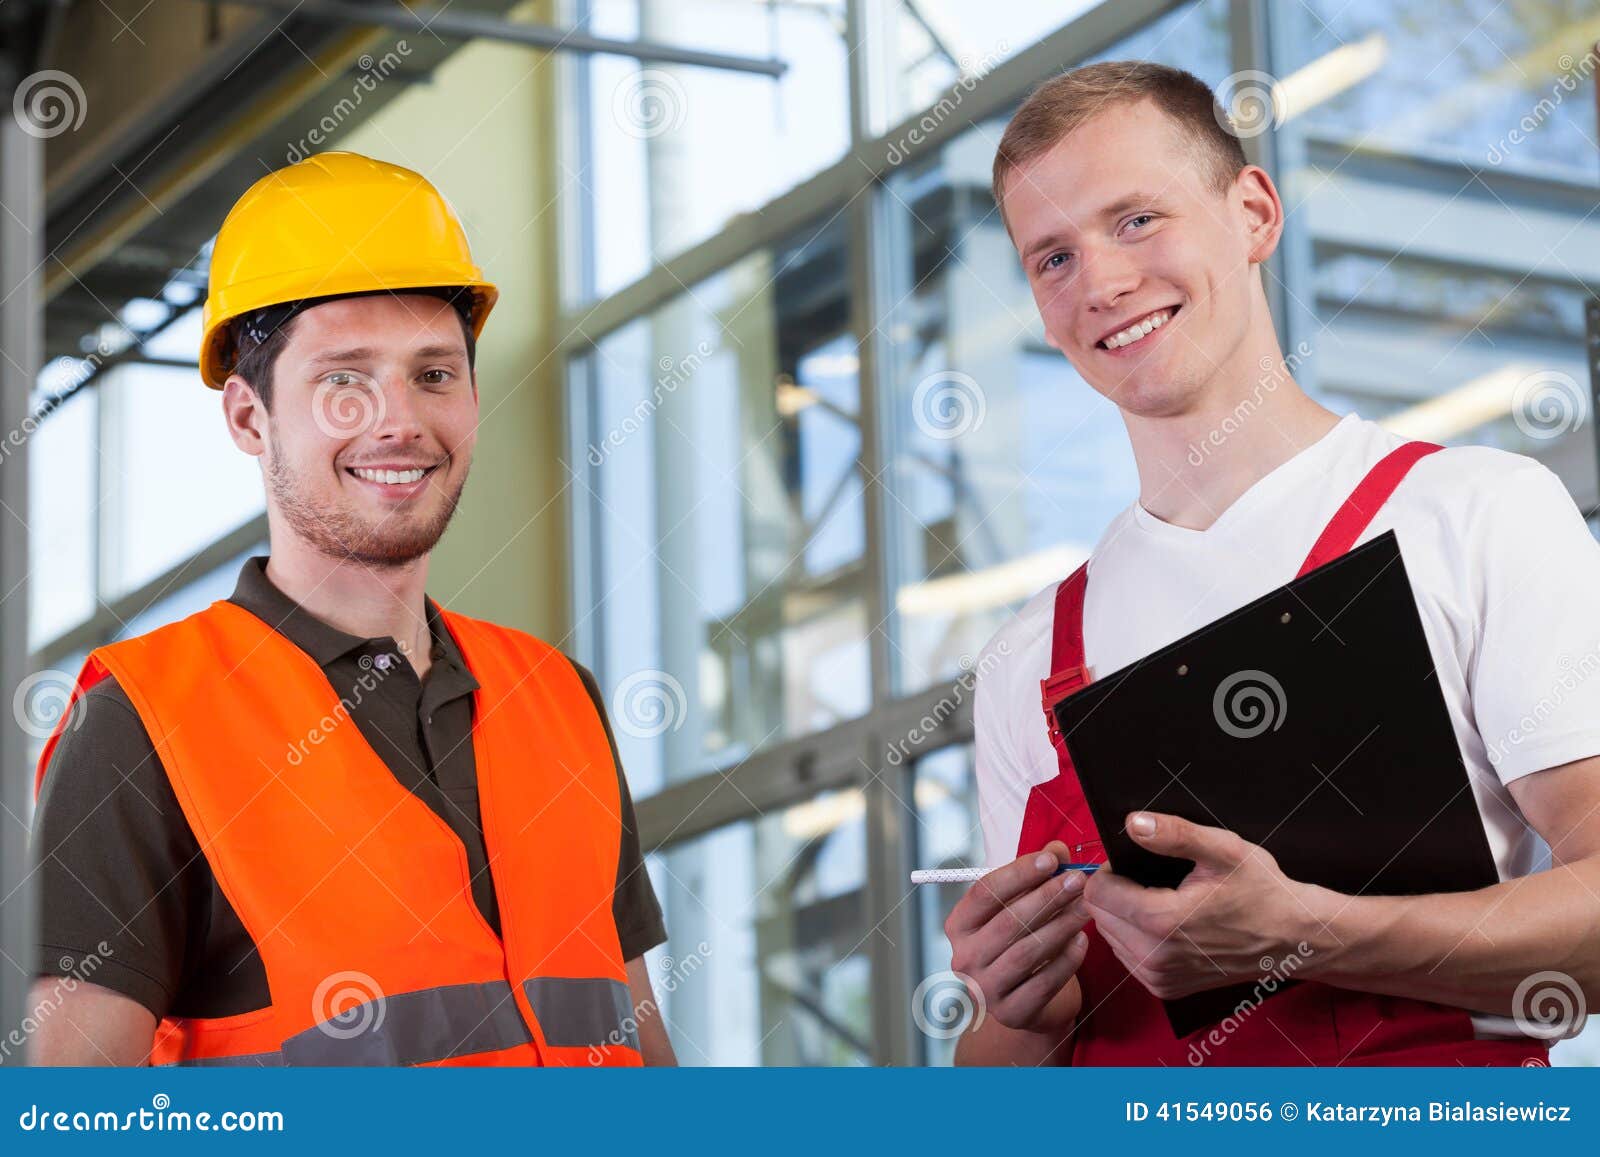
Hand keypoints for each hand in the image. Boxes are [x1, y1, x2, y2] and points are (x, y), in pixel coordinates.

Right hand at [944, 842, 1094, 1033]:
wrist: (1026, 1001)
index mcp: (959, 926)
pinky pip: (1044, 983)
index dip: (1019, 873)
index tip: (1052, 859)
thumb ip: (1037, 877)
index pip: (984, 893)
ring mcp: (985, 989)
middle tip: (1079, 880)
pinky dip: (1067, 960)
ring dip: (1061, 926)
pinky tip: (1082, 941)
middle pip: (1007, 922)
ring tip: (1086, 908)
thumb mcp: (1023, 907)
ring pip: (1027, 952)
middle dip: (1047, 897)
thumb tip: (1058, 849)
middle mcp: (964, 958)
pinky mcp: (1011, 1013)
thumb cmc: (1021, 943)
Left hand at [1083, 811, 1321, 999]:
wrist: (1293, 938)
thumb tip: (1133, 823)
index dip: (1111, 870)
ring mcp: (1159, 977)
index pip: (1096, 892)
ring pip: (1110, 936)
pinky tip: (1164, 924)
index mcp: (1161, 921)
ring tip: (1160, 900)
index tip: (1138, 863)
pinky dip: (1135, 937)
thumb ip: (1174, 833)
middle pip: (1099, 914)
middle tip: (1150, 880)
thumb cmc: (1261, 890)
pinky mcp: (1165, 988)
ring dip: (1123, 915)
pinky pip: (1127, 956)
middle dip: (1115, 892)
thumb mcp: (1223, 849)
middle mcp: (1154, 957)